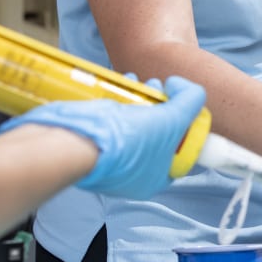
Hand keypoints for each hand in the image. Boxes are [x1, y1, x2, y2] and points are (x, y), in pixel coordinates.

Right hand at [0, 75, 206, 198]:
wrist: (72, 142)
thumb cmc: (126, 140)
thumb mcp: (172, 120)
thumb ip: (190, 102)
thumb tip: (188, 89)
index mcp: (152, 179)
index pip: (178, 152)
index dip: (184, 125)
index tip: (180, 105)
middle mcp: (130, 172)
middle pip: (155, 133)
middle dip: (159, 106)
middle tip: (158, 88)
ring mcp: (107, 157)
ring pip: (131, 123)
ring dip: (139, 98)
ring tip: (138, 82)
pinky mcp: (89, 141)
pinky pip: (110, 119)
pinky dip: (117, 100)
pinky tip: (121, 84)